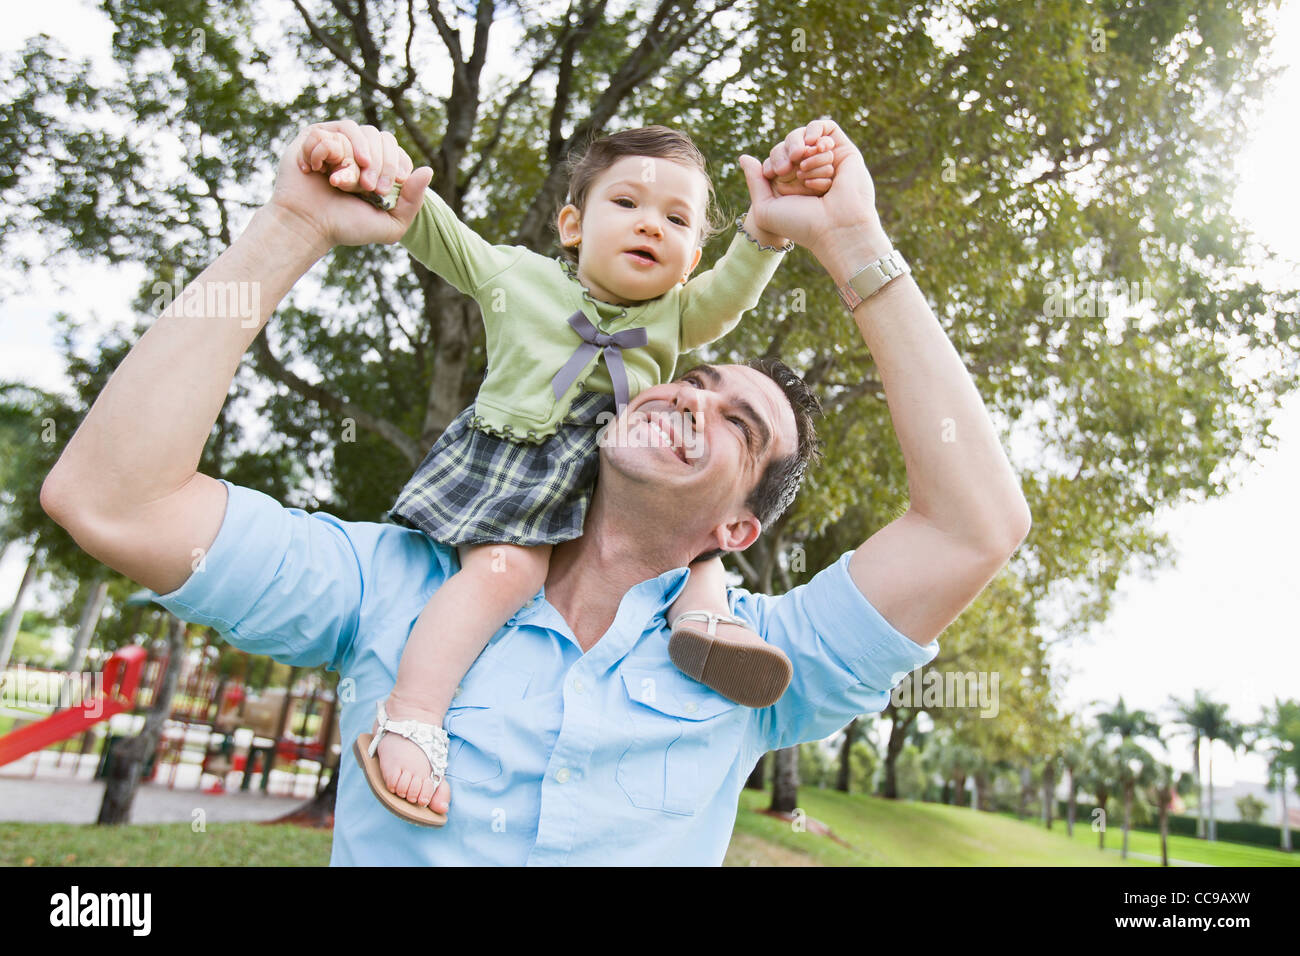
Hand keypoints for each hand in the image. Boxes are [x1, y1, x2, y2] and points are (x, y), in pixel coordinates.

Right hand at [266, 120, 432, 251]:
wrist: (307, 226)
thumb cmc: (346, 227)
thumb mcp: (391, 225)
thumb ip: (413, 201)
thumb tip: (428, 169)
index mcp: (377, 169)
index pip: (397, 151)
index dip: (397, 165)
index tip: (387, 187)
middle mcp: (358, 153)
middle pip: (382, 137)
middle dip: (381, 162)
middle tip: (368, 188)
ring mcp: (336, 143)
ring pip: (358, 129)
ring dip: (358, 151)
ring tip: (346, 178)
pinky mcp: (313, 139)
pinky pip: (329, 130)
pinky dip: (326, 150)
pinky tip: (319, 172)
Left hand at [738, 118, 882, 260]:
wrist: (835, 228)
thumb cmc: (801, 224)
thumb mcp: (765, 208)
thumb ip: (755, 182)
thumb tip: (744, 157)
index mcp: (791, 184)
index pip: (776, 158)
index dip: (772, 160)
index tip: (774, 174)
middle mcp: (810, 172)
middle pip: (789, 145)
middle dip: (784, 152)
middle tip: (786, 168)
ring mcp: (827, 161)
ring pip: (806, 138)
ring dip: (804, 154)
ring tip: (805, 170)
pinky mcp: (845, 152)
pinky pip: (826, 128)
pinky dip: (815, 131)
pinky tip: (813, 144)